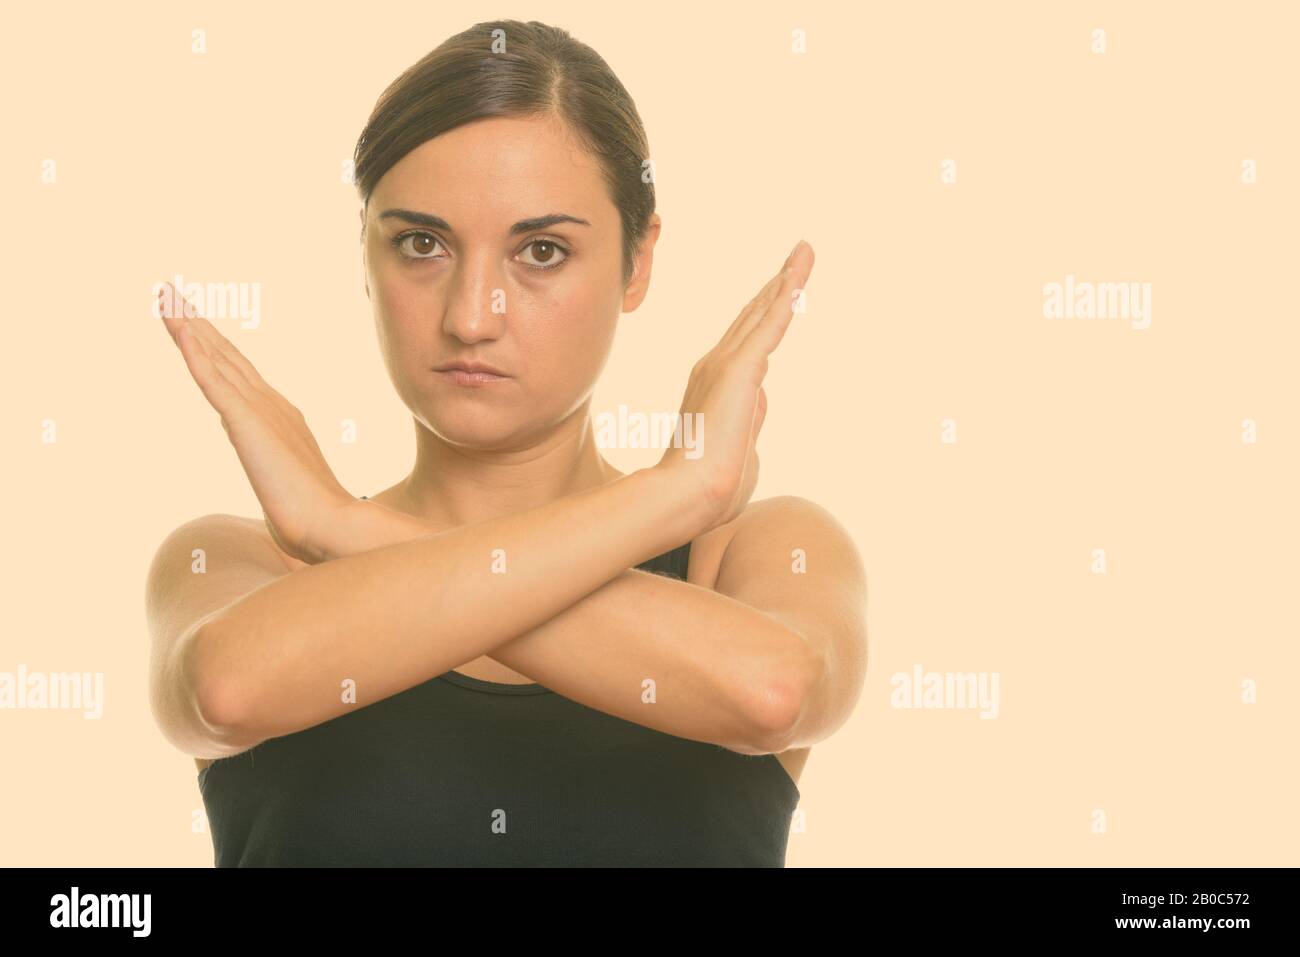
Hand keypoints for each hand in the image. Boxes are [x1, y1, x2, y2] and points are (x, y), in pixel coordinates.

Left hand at [158, 281, 353, 563]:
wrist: (329, 525)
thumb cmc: (313, 519)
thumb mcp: (285, 488)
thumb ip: (277, 473)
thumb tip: (276, 486)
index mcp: (277, 417)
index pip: (237, 372)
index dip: (213, 344)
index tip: (192, 321)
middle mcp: (269, 404)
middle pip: (224, 354)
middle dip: (196, 322)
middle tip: (170, 291)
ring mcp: (259, 410)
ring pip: (215, 358)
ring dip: (188, 325)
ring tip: (165, 296)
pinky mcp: (247, 422)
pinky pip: (214, 381)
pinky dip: (196, 354)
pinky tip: (181, 331)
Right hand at [656, 240, 813, 530]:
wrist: (690, 494)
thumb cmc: (711, 486)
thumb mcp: (740, 448)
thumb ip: (751, 421)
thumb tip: (762, 398)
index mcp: (714, 386)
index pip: (746, 341)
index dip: (764, 312)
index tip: (779, 289)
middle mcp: (716, 366)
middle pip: (754, 316)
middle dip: (776, 284)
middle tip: (797, 255)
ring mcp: (726, 365)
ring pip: (764, 312)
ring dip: (787, 279)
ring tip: (805, 250)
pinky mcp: (740, 371)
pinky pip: (771, 325)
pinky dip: (786, 297)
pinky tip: (799, 275)